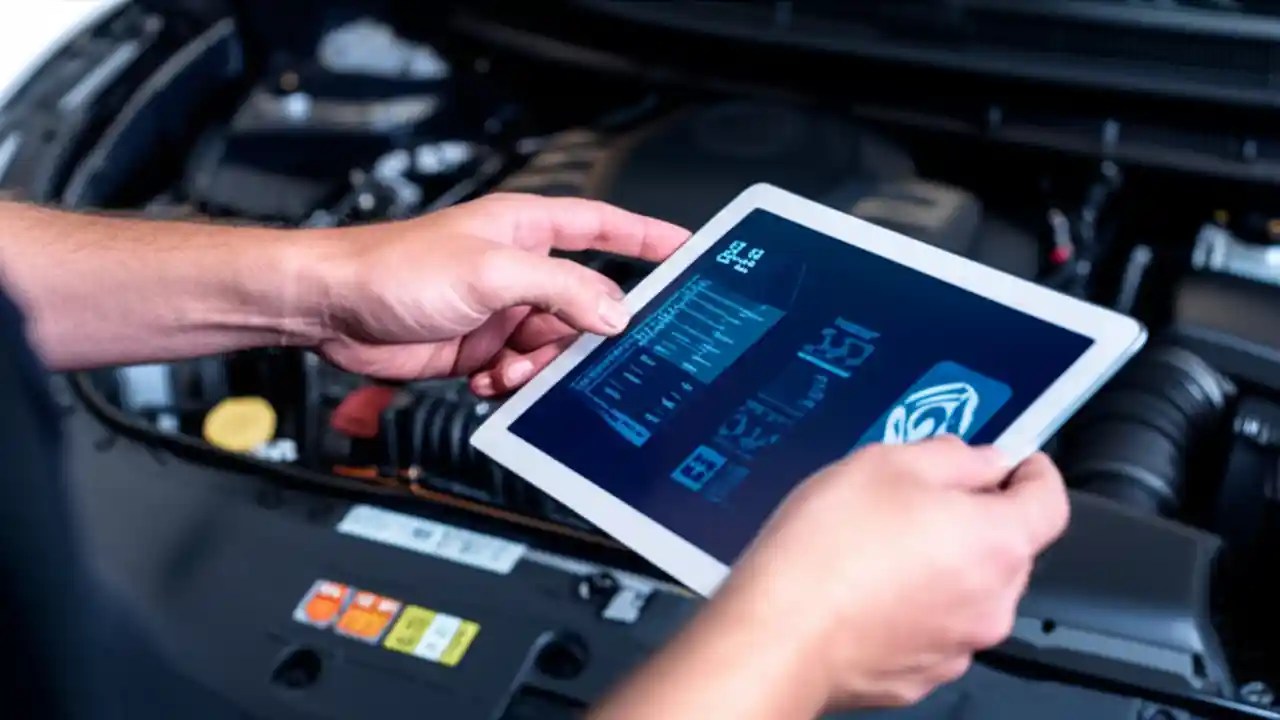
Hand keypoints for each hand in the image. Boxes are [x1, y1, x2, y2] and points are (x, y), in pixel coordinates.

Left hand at [313, 193, 688, 387]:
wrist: (331, 309)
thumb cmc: (393, 269)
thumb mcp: (490, 273)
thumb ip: (560, 288)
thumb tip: (614, 311)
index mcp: (526, 229)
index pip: (604, 226)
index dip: (647, 237)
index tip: (687, 251)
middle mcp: (518, 268)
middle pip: (583, 303)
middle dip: (582, 333)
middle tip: (586, 352)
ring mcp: (500, 309)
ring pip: (553, 345)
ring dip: (539, 365)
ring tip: (509, 366)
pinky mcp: (479, 346)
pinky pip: (521, 370)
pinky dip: (512, 382)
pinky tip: (488, 379)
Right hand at [715, 438, 1068, 710]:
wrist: (778, 635)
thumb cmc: (828, 548)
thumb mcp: (886, 464)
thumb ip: (951, 457)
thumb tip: (981, 460)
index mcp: (997, 542)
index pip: (1051, 503)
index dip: (1035, 474)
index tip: (1018, 461)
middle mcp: (992, 602)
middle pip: (1007, 549)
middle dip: (974, 519)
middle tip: (917, 497)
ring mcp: (958, 646)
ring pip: (967, 591)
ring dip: (940, 566)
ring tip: (876, 547)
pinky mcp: (920, 676)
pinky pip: (931, 628)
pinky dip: (911, 607)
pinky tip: (863, 589)